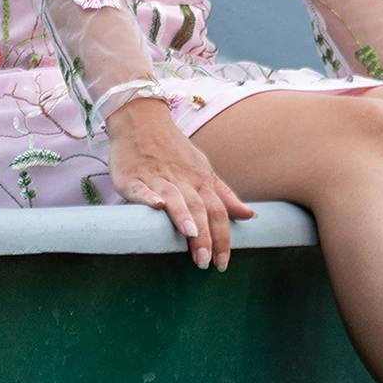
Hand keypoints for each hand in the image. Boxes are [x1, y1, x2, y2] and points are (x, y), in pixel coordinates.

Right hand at [106, 95, 254, 269]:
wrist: (142, 119)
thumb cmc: (174, 150)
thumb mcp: (203, 169)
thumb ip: (224, 195)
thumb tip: (250, 215)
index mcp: (201, 181)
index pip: (218, 212)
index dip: (222, 237)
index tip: (223, 263)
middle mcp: (182, 181)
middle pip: (198, 209)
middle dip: (203, 236)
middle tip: (205, 263)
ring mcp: (157, 178)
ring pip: (174, 199)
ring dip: (183, 216)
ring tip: (190, 236)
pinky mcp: (132, 177)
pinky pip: (141, 188)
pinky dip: (149, 197)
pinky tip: (156, 206)